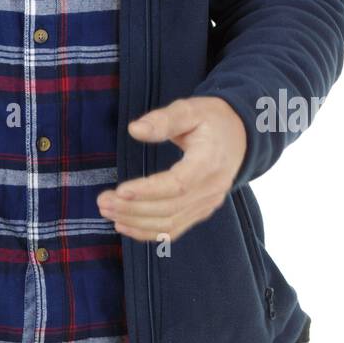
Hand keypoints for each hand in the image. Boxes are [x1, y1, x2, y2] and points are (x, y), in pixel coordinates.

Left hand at [96, 97, 246, 243]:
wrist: (241, 135)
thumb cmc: (211, 119)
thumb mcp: (190, 109)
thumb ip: (163, 120)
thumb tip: (134, 129)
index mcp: (209, 162)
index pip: (178, 184)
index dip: (148, 191)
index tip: (120, 190)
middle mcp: (211, 188)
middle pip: (170, 208)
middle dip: (133, 208)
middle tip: (102, 201)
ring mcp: (208, 203)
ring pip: (170, 223)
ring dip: (136, 221)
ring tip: (107, 211)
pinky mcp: (202, 211)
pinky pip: (174, 229)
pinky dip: (148, 232)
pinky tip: (124, 225)